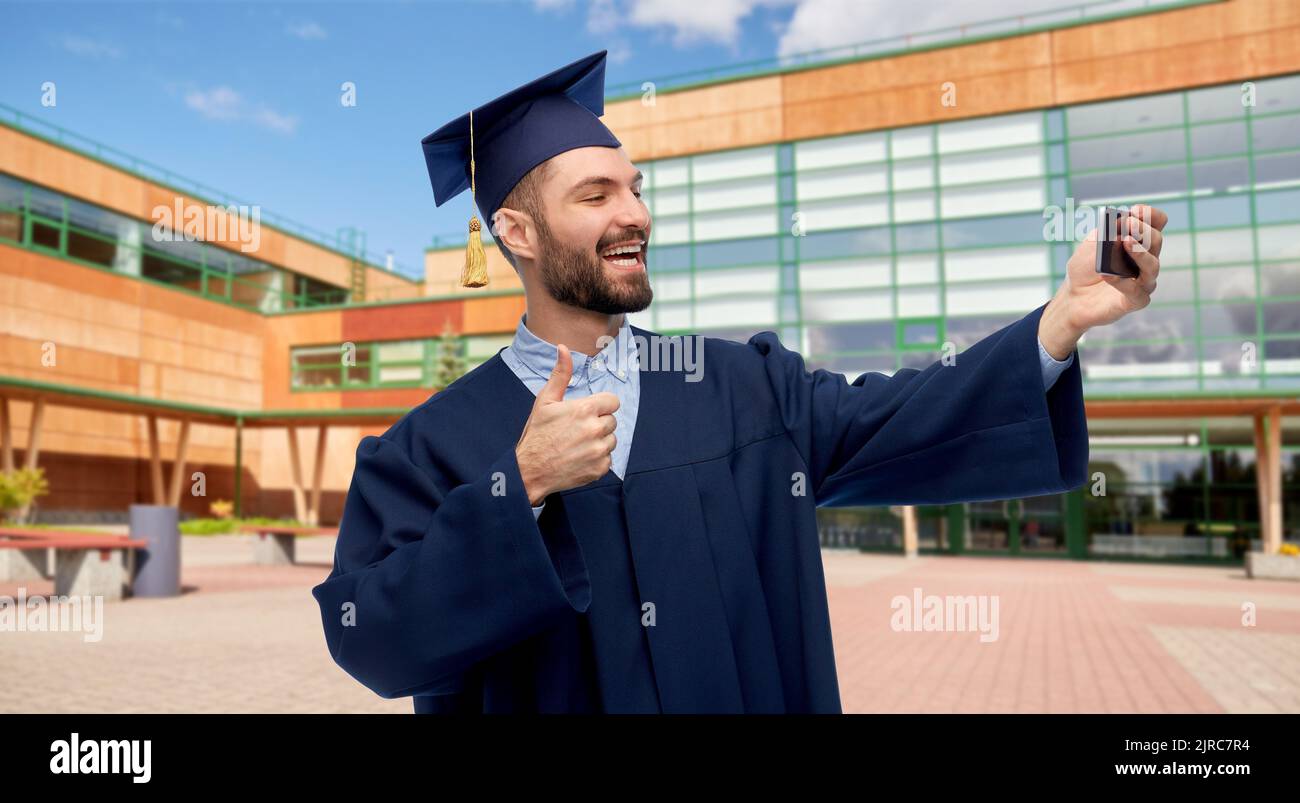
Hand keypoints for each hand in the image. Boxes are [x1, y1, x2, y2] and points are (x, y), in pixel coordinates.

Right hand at [514, 344, 619, 504]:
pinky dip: (597, 459)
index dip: (600, 405)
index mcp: (585, 409)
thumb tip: (563, 348)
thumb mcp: (545, 401)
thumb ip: (560, 374)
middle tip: (576, 430)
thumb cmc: (537, 434)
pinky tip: (579, 457)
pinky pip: (608, 458)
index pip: (613, 401)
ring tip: (577, 444)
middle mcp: (595, 429)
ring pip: (611, 440)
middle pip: (611, 421)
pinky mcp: (600, 468)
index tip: (587, 412)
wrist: (529, 470)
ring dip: (599, 441)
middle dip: (597, 423)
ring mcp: (599, 451)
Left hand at [1039, 203, 1167, 359]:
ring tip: (1126, 242)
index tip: (1136, 210)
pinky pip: (1136, 292)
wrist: (1073, 297)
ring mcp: (1143, 281)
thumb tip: (1115, 225)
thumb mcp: (1089, 247)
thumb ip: (1102, 235)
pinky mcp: (1135, 301)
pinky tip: (1107, 274)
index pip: (1156, 224)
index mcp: (1139, 242)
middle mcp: (1146, 260)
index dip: (1150, 216)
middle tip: (1129, 223)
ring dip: (1140, 253)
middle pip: (1156, 241)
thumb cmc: (1085, 269)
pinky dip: (1122, 282)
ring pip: (1152, 266)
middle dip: (1144, 230)